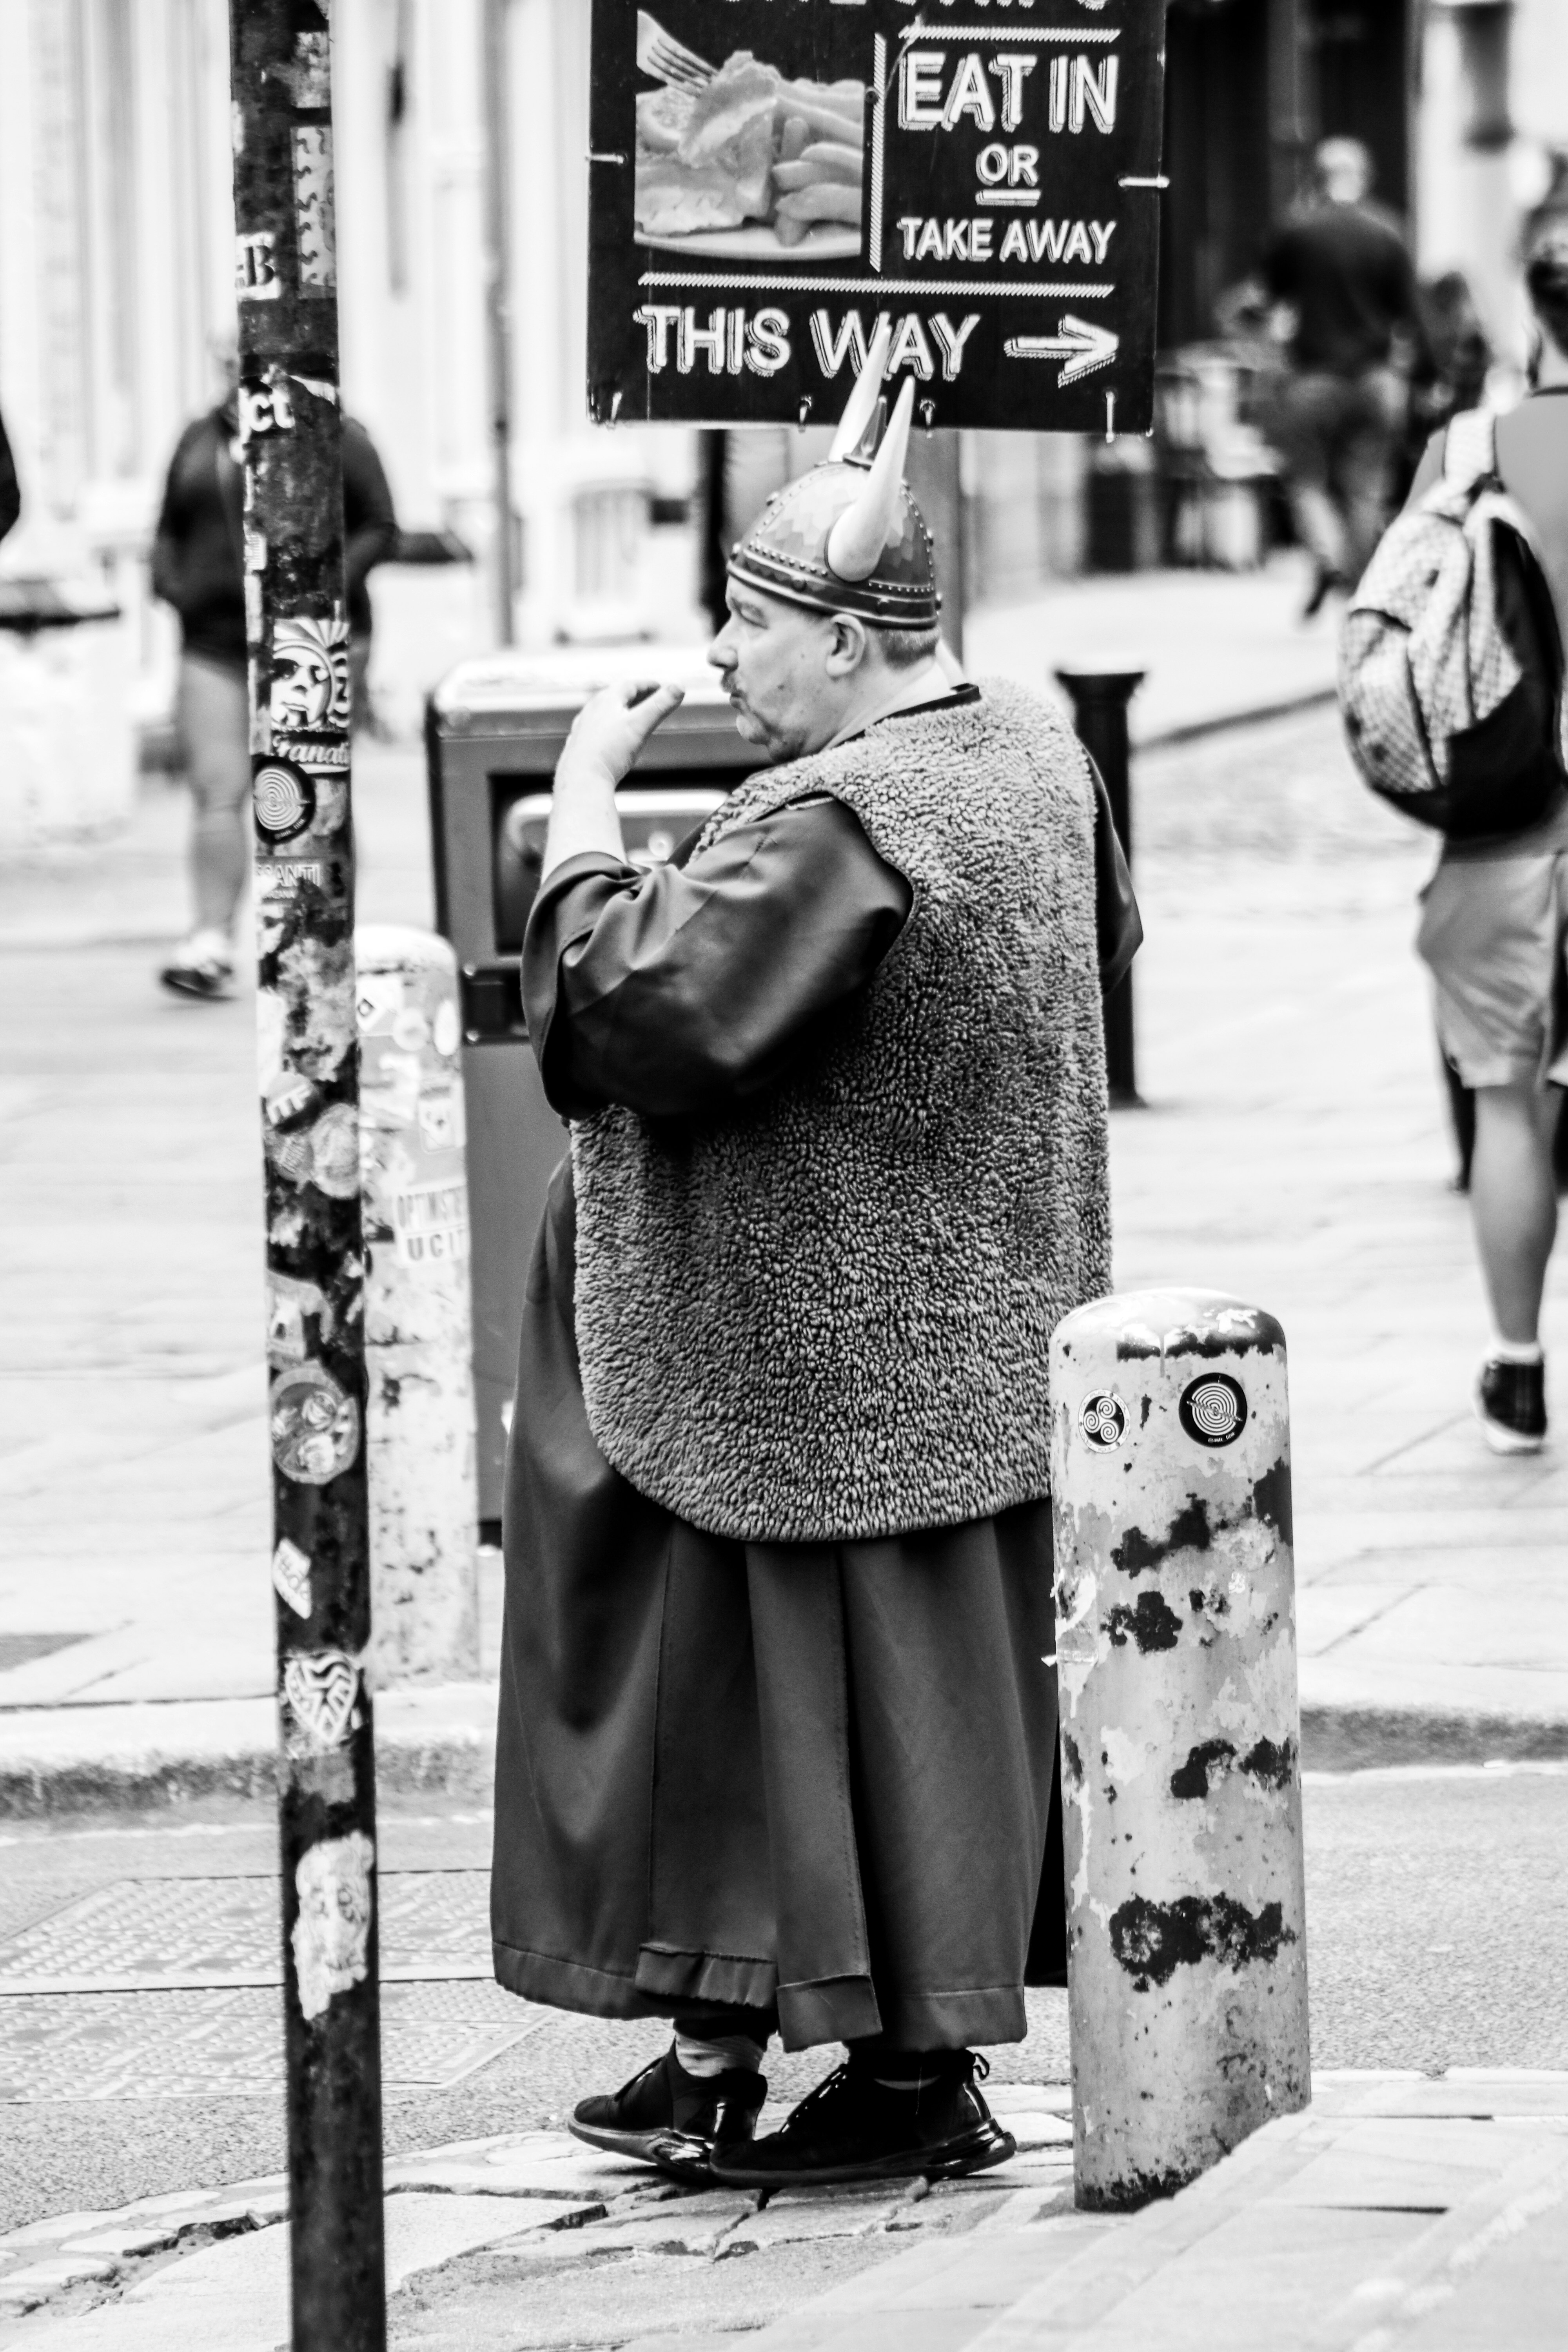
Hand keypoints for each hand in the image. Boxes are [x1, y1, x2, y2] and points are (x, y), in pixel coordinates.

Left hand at [559, 681, 684, 789]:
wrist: (581, 780)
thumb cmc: (609, 752)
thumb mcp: (640, 725)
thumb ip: (660, 705)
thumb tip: (680, 686)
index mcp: (606, 700)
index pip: (630, 684)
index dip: (648, 685)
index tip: (660, 687)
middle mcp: (591, 710)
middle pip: (616, 697)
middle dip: (635, 697)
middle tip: (650, 700)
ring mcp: (582, 728)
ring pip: (604, 714)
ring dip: (619, 713)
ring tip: (631, 718)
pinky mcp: (578, 746)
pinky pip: (595, 731)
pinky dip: (608, 730)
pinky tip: (610, 740)